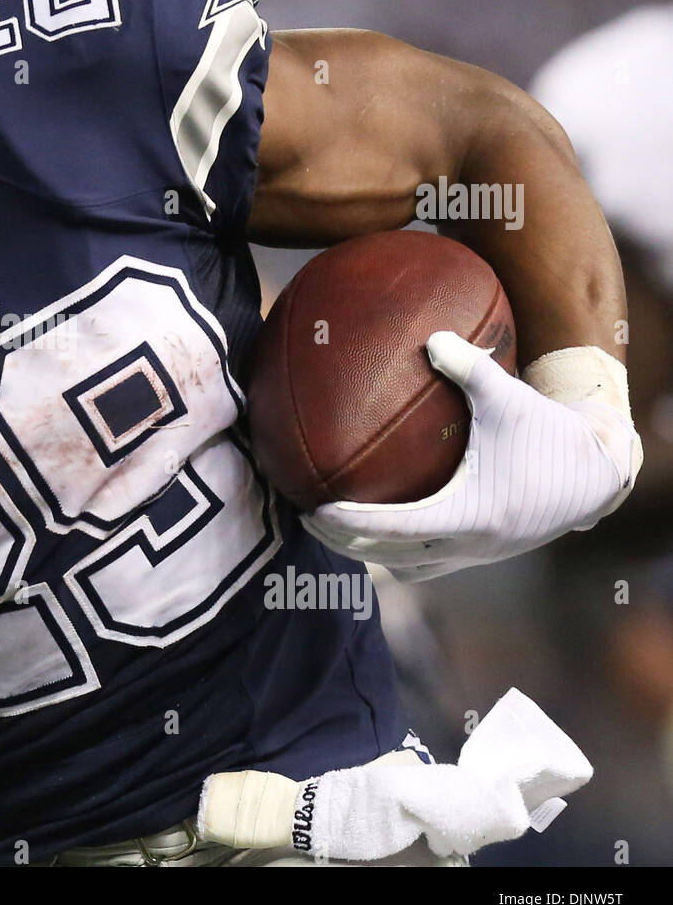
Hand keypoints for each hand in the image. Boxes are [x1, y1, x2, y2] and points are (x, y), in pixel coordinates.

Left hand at [301, 332, 642, 580]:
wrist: (599, 473)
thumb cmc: (551, 433)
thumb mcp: (510, 398)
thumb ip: (469, 366)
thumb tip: (432, 335)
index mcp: (470, 515)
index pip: (392, 529)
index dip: (349, 524)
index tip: (314, 510)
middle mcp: (471, 545)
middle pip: (388, 558)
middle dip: (343, 545)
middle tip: (306, 518)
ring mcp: (477, 555)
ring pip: (408, 568)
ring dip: (369, 554)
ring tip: (333, 530)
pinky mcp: (483, 553)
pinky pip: (428, 563)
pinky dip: (398, 552)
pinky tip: (377, 529)